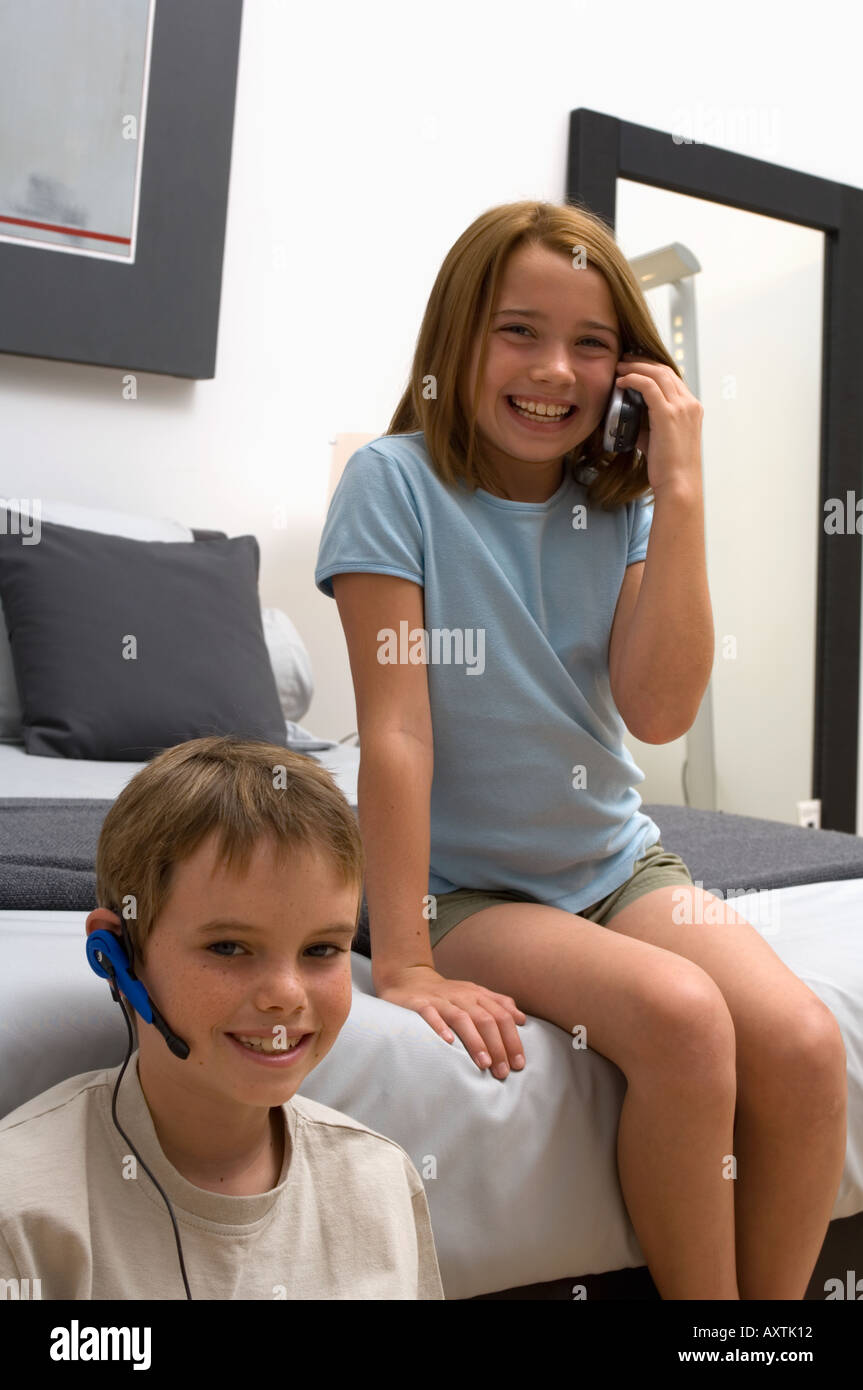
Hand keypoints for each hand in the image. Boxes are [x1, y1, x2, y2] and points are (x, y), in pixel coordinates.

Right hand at [373, 964, 526, 1079]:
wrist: (409, 978)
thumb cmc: (447, 993)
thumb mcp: (474, 994)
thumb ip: (498, 1004)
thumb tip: (521, 1019)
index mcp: (477, 995)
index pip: (502, 1016)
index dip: (512, 1040)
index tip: (519, 1064)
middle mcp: (462, 996)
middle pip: (486, 1019)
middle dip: (498, 1046)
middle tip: (503, 1072)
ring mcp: (440, 999)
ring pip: (462, 1018)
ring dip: (475, 1041)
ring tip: (484, 1064)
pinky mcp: (419, 1003)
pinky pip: (430, 1014)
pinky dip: (440, 1026)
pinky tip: (449, 1041)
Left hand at [615, 352, 703, 494]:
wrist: (679, 485)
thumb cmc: (669, 468)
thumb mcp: (659, 440)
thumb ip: (647, 425)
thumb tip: (628, 419)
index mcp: (692, 408)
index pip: (672, 378)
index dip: (652, 368)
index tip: (634, 366)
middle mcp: (690, 404)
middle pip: (665, 370)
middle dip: (642, 362)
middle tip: (624, 361)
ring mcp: (681, 407)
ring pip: (657, 374)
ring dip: (636, 366)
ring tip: (619, 367)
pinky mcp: (668, 414)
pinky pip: (648, 386)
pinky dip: (634, 378)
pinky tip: (621, 381)